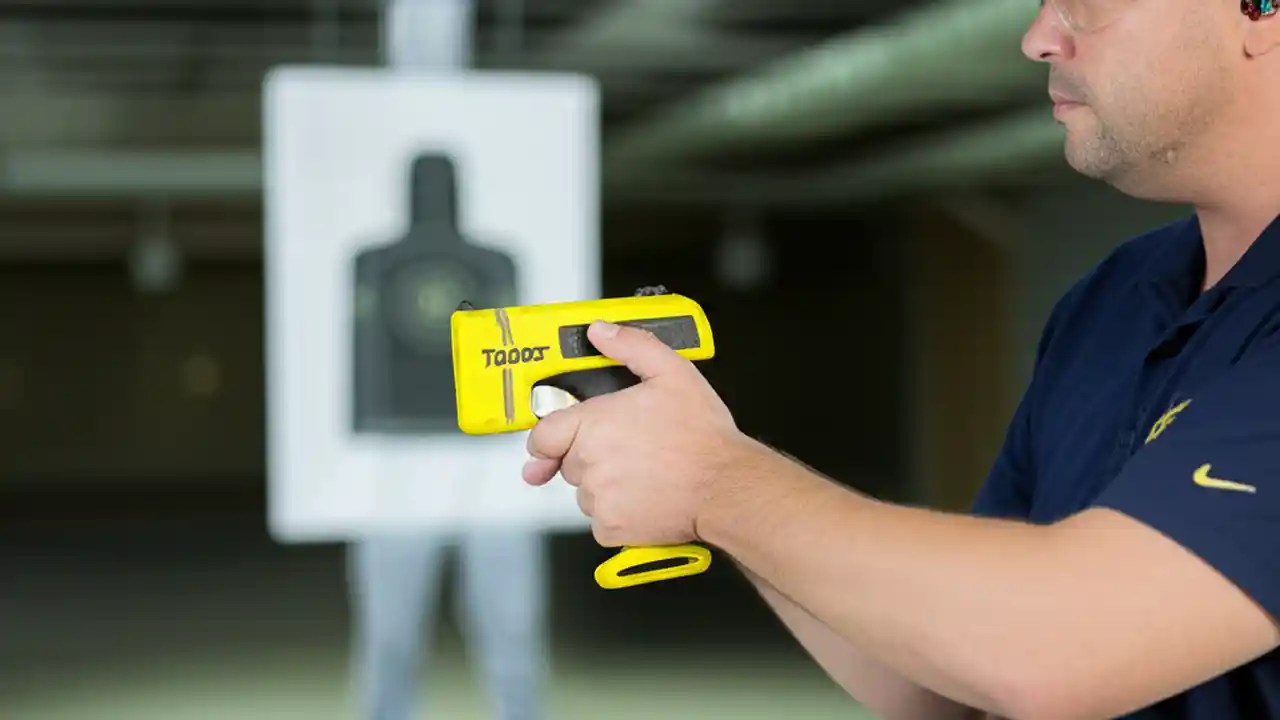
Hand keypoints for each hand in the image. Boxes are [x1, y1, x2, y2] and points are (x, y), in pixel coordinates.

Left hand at [523, 320, 748, 546]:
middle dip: (592, 456)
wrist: (726, 486)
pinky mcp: (610, 529)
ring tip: (645, 472)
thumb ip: (631, 345)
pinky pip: (602, 520)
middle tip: (630, 449)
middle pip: (569, 462)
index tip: (552, 443)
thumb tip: (602, 332)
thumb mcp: (673, 373)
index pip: (544, 435)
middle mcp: (589, 463)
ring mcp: (598, 500)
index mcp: (594, 424)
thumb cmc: (702, 437)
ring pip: (587, 493)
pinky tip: (647, 496)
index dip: (548, 438)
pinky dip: (619, 514)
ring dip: (606, 485)